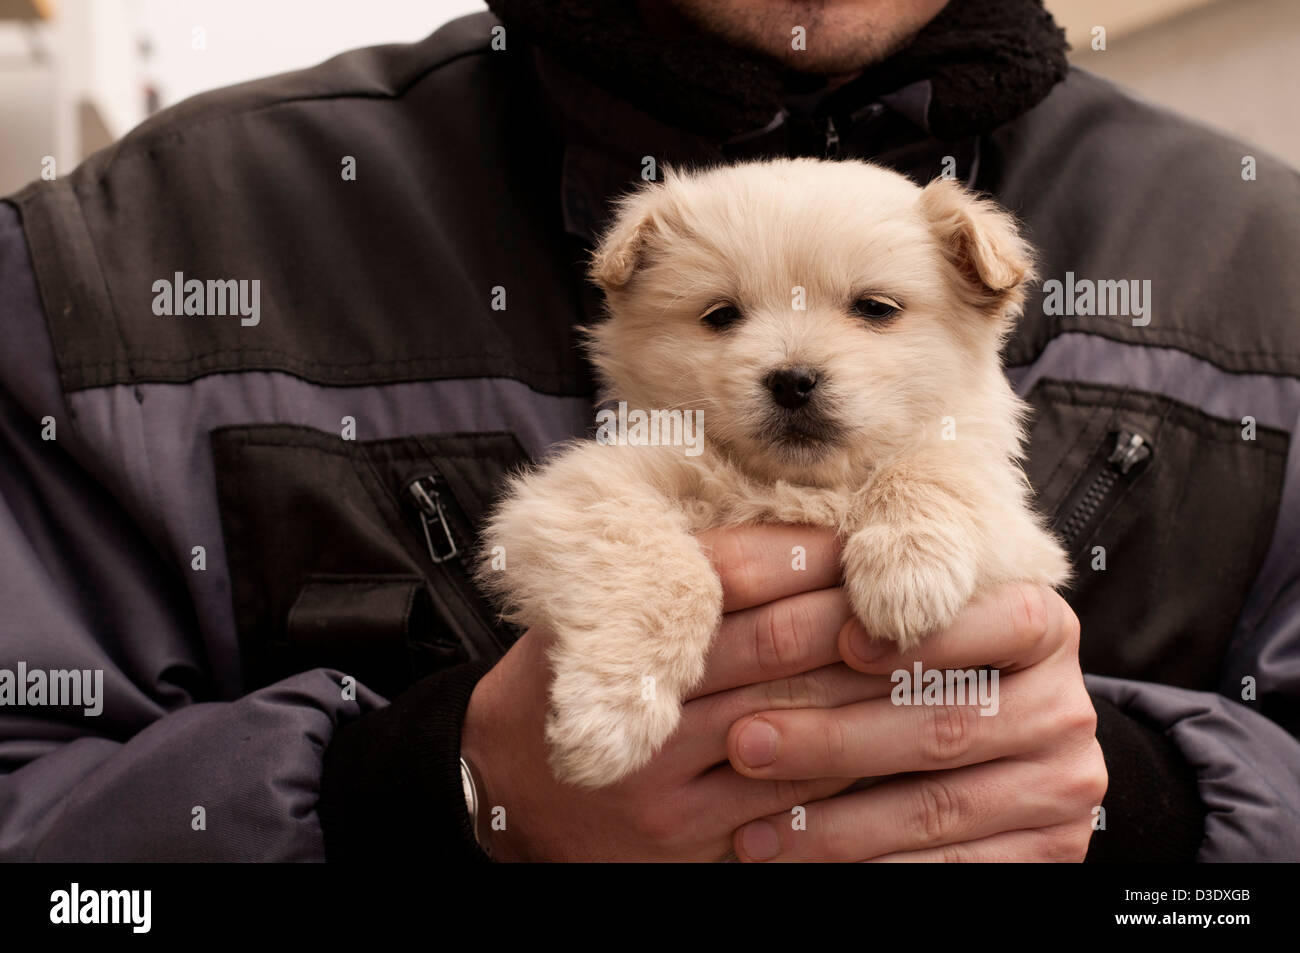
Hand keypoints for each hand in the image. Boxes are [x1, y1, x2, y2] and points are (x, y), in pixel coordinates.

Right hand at [462, 524, 872, 860]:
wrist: (499, 800)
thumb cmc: (552, 688)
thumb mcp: (577, 617)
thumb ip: (658, 579)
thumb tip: (772, 534)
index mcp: (613, 635)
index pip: (726, 577)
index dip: (798, 554)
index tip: (852, 538)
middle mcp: (643, 712)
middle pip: (773, 647)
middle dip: (849, 612)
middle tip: (907, 586)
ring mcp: (671, 788)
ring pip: (798, 724)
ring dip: (870, 687)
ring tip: (924, 651)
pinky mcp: (696, 846)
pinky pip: (796, 802)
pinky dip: (851, 763)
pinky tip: (891, 733)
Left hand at [727, 583, 1107, 860]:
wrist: (995, 756)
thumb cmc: (918, 669)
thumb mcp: (908, 621)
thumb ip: (861, 597)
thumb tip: (747, 570)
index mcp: (1041, 629)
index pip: (1001, 621)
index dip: (924, 635)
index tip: (845, 642)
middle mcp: (1064, 707)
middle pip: (945, 725)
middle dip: (832, 738)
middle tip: (746, 742)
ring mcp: (1062, 786)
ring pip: (936, 806)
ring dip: (832, 821)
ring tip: (752, 823)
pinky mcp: (1048, 853)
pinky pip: (949, 867)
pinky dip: (867, 865)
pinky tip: (799, 857)